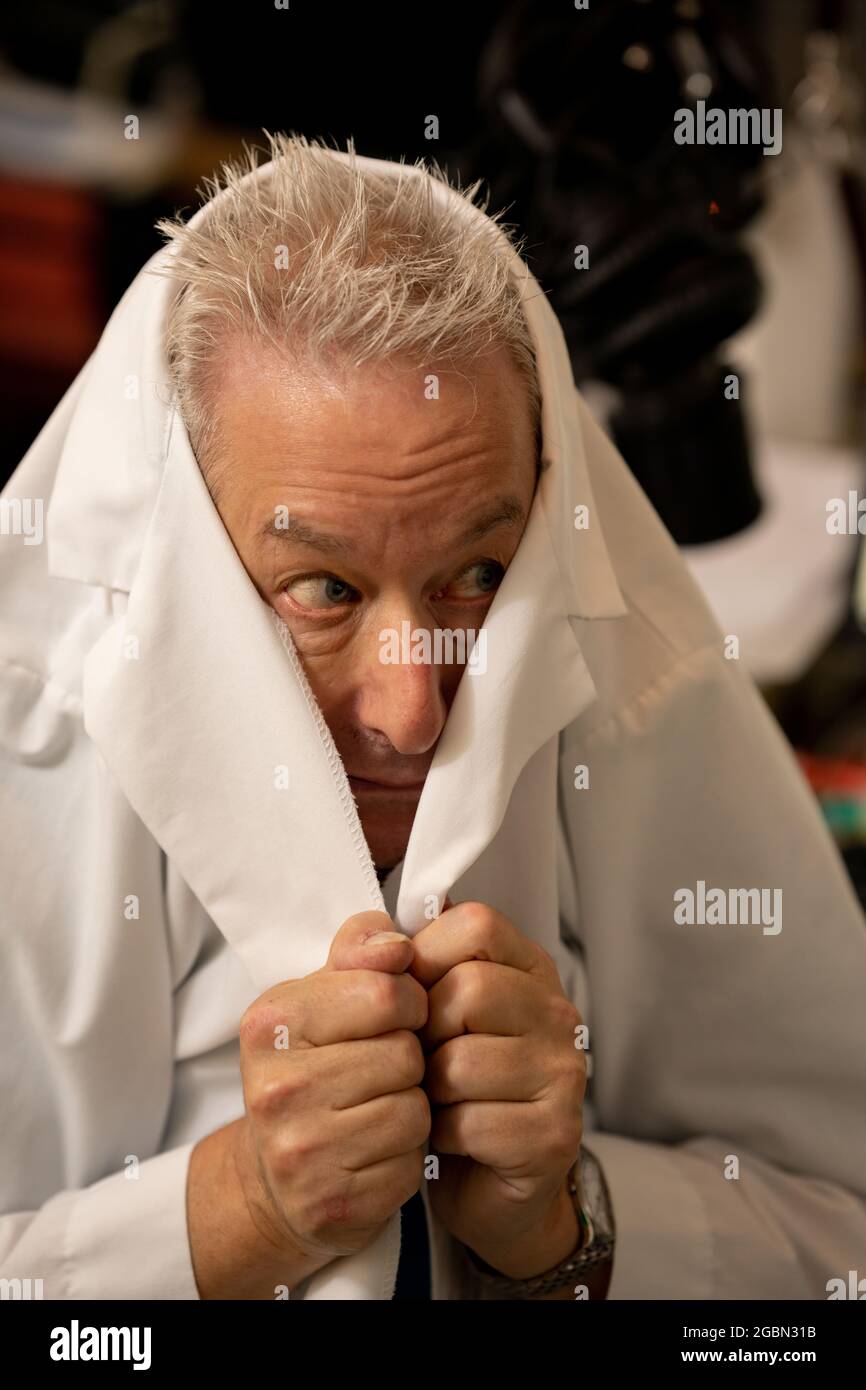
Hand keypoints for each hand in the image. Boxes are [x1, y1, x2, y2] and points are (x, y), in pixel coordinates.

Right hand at [234, 911, 429, 1266]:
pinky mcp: (331, 1203)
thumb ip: (358, 953)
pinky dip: (406, 1154)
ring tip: (378, 1107)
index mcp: (271, 1022)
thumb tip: (396, 942)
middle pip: (404, 1054)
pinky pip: (410, 1162)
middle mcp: (276, 1088)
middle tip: (381, 1068)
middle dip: (407, 1058)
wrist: (274, 1179)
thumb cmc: (310, 1072)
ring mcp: (300, 1151)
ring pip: (413, 1108)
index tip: (392, 1014)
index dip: (407, 1000)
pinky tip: (376, 1150)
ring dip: (410, 1106)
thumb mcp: (320, 998)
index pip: (385, 991)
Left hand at [409, 901, 585, 1277]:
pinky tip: (452, 1138)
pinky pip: (471, 1122)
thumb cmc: (442, 1085)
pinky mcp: (553, 1134)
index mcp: (526, 968)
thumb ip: (382, 963)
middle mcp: (556, 1013)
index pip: (476, 924)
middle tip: (425, 1061)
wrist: (478, 1184)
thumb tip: (380, 938)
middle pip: (470, 990)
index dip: (426, 957)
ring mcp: (563, 1073)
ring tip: (438, 1101)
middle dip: (426, 1033)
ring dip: (431, 1091)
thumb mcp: (410, 1011)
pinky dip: (444, 1135)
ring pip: (463, 1061)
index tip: (412, 997)